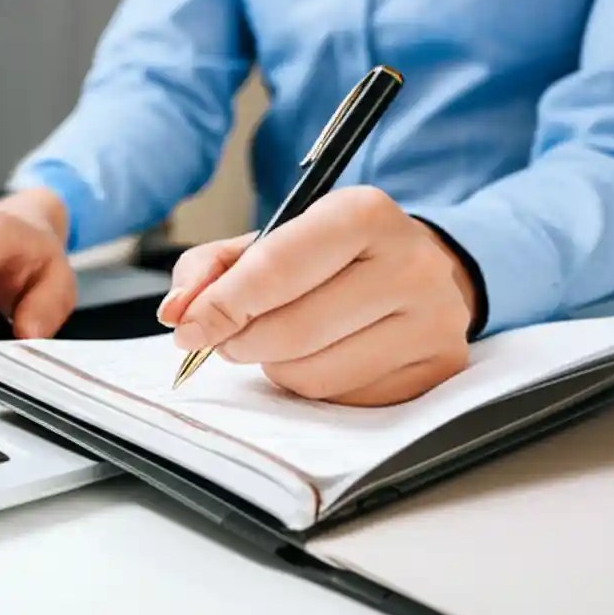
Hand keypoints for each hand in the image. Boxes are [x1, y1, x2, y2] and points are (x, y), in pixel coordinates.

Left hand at [156, 186, 476, 406]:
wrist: (415, 270)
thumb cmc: (330, 256)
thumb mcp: (267, 242)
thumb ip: (210, 268)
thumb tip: (177, 311)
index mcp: (363, 214)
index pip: (276, 269)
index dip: (221, 305)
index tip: (189, 327)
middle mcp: (409, 264)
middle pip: (291, 330)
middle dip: (241, 341)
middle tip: (229, 337)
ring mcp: (431, 321)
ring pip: (312, 374)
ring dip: (276, 366)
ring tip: (286, 339)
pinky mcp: (436, 369)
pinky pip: (341, 400)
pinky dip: (312, 384)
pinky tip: (324, 356)